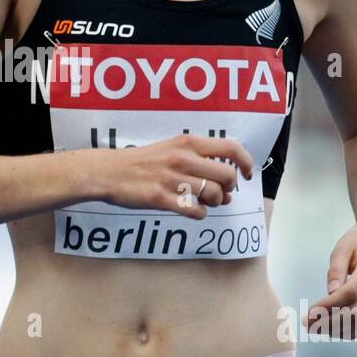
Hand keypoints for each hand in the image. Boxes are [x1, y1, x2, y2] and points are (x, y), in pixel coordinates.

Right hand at [94, 134, 255, 219]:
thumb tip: (224, 179)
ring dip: (214, 202)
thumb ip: (197, 157)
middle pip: (227, 176)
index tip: (248, 174)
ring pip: (213, 195)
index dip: (246, 162)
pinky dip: (199, 214)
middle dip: (229, 188)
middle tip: (221, 193)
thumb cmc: (141, 161)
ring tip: (203, 202)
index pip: (231, 147)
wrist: (109, 172)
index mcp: (187, 143)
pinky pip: (195, 211)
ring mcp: (173, 179)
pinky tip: (192, 210)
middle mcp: (183, 158)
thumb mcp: (170, 147)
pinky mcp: (162, 198)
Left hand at [302, 210, 356, 337]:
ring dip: (338, 331)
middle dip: (329, 321)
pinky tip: (332, 329)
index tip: (309, 314)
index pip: (351, 293)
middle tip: (307, 324)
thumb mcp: (342, 249)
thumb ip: (335, 271)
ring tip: (316, 328)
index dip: (328, 306)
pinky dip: (350, 331)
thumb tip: (330, 294)